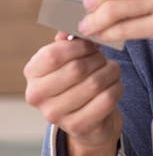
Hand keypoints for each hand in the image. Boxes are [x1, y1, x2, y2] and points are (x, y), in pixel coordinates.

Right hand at [23, 33, 122, 155]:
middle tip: (103, 58)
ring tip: (112, 70)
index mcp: (33, 73)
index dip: (79, 47)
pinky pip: (107, 99)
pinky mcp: (77, 127)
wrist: (88, 122)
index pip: (54, 55)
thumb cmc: (77, 83)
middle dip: (98, 59)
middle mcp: (38, 96)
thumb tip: (71, 28)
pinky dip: (116, 88)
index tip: (91, 45)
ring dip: (111, 72)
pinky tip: (114, 86)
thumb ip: (70, 42)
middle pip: (77, 69)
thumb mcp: (69, 60)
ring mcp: (55, 114)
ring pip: (95, 83)